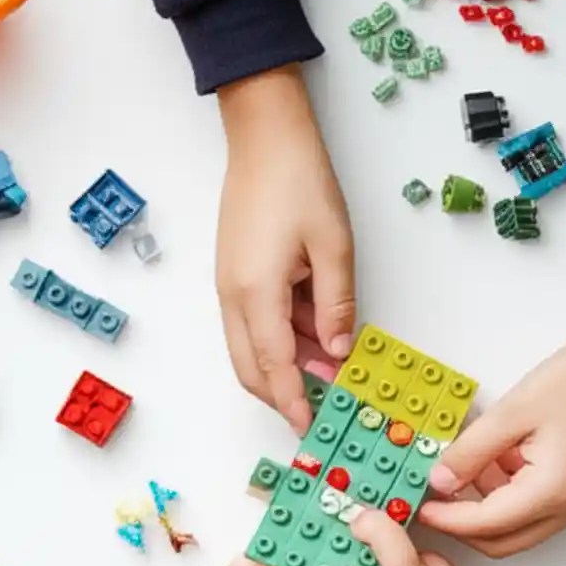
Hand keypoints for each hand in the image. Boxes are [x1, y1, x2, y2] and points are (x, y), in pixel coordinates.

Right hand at [216, 64, 356, 433]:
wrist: (264, 138)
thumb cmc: (297, 180)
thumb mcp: (333, 246)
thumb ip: (336, 305)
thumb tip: (336, 351)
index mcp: (256, 293)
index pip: (273, 367)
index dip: (292, 402)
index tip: (309, 428)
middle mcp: (233, 296)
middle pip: (250, 368)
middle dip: (282, 394)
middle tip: (320, 406)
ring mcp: (229, 285)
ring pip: (250, 347)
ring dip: (285, 364)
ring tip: (329, 365)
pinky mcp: (234, 274)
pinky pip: (253, 322)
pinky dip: (279, 338)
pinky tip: (313, 332)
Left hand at [420, 285, 565, 556]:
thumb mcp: (510, 415)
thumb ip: (470, 453)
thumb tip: (438, 482)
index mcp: (553, 492)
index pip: (486, 524)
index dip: (446, 520)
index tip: (416, 507)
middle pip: (502, 541)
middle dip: (462, 525)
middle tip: (429, 499)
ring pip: (515, 526)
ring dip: (482, 508)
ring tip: (457, 468)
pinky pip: (529, 507)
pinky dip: (502, 493)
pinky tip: (487, 460)